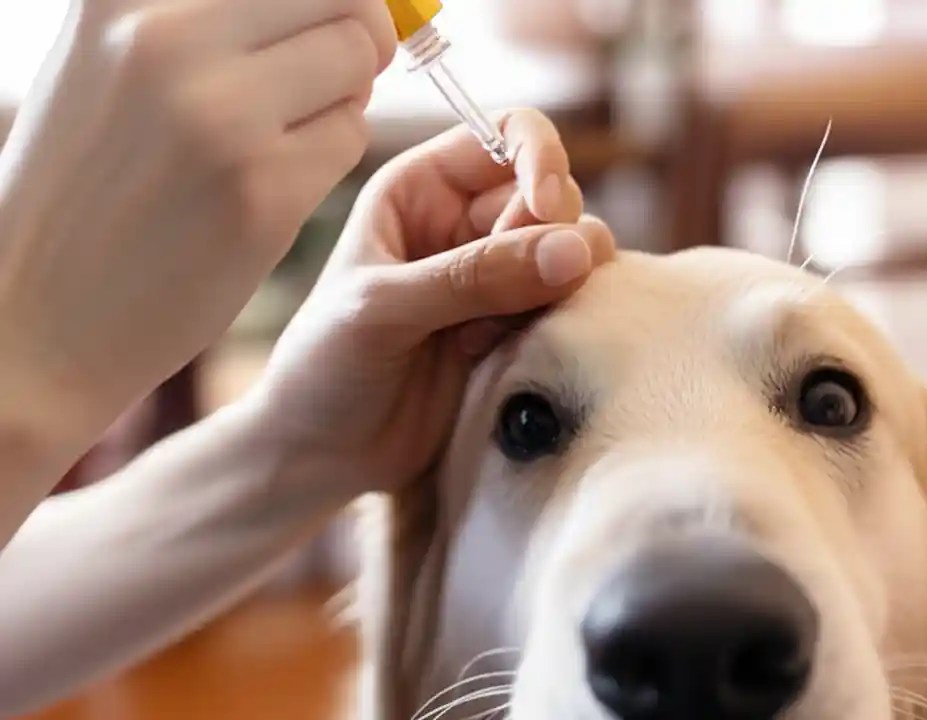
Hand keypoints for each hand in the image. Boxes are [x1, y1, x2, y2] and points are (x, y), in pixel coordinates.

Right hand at [0, 0, 396, 450]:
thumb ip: (209, 11)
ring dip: (339, 99)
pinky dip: (328, 158)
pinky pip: (351, 138)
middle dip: (352, 38)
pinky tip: (270, 186)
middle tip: (323, 80)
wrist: (37, 319)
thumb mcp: (113, 58)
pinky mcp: (263, 191)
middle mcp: (166, 35)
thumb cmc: (89, 183)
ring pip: (356, 63)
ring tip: (278, 137)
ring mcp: (220, 114)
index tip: (308, 30)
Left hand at [245, 110, 615, 494]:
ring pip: (577, 251)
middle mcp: (469, 222)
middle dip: (545, 240)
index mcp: (422, 188)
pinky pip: (576, 304)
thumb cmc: (324, 369)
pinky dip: (560, 323)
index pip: (510, 134)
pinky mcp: (523, 328)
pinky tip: (501, 354)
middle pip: (556, 195)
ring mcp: (502, 277)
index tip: (545, 205)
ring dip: (553, 289)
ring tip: (482, 338)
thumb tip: (576, 248)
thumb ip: (474, 276)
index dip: (541, 158)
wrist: (322, 455)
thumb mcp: (383, 310)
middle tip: (493, 302)